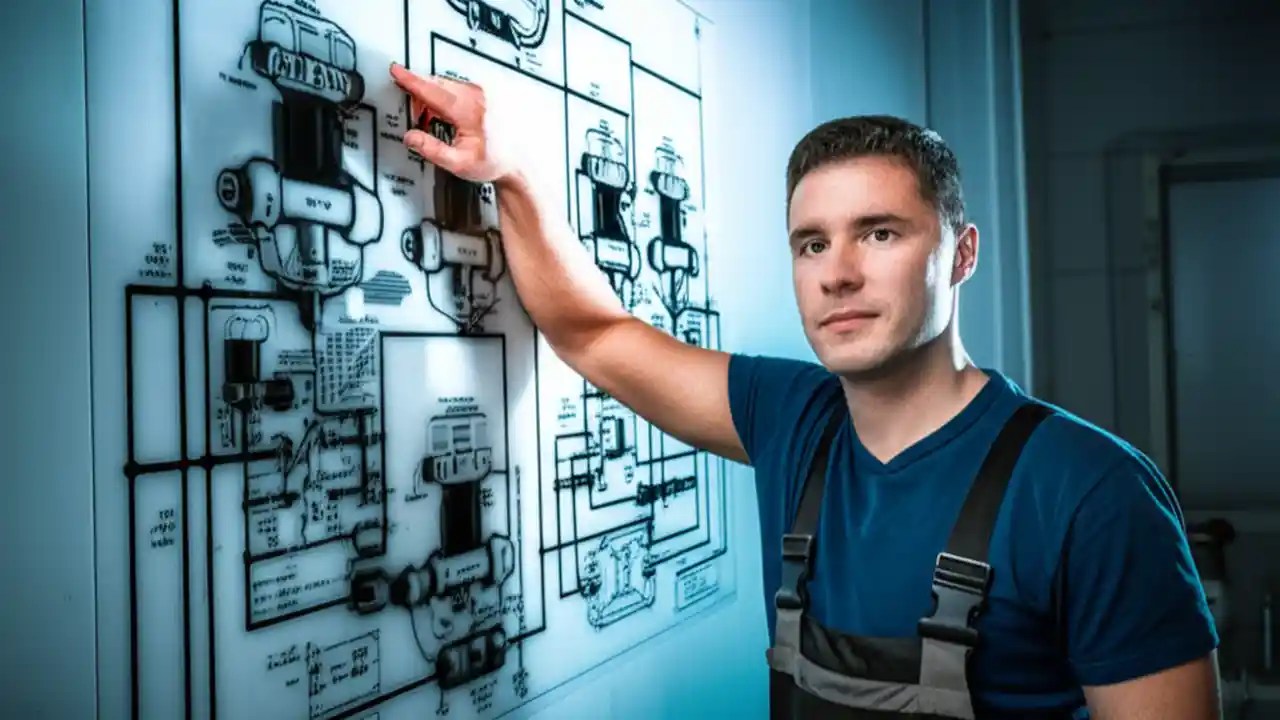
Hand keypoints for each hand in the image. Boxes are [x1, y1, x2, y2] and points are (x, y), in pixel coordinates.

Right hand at [389, 62, 515, 183]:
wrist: (517, 160)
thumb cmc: (493, 161)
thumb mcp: (459, 163)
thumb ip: (432, 150)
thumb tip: (410, 138)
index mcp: (469, 111)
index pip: (433, 91)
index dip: (412, 81)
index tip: (396, 71)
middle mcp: (476, 96)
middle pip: (437, 84)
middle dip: (420, 93)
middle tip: (415, 114)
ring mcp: (481, 92)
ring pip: (446, 84)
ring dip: (432, 97)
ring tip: (432, 120)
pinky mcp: (483, 92)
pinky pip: (456, 87)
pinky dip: (444, 96)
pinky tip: (445, 115)